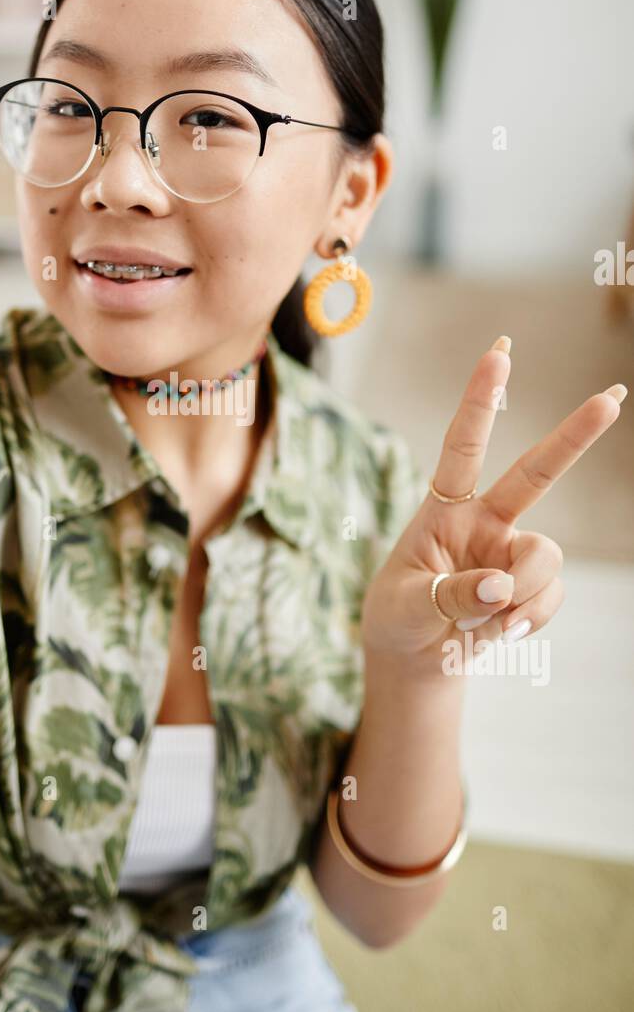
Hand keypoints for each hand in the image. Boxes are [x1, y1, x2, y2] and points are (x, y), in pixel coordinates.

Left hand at [360, 336, 626, 666]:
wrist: (415, 658)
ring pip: (544, 557)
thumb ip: (451, 594)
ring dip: (521, 594)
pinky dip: (526, 619)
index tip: (500, 353)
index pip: (463, 446)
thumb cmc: (399, 616)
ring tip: (487, 622)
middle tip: (613, 397)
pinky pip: (548, 597)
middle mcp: (485, 520)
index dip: (481, 401)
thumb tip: (500, 588)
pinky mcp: (531, 587)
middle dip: (575, 435)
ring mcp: (512, 552)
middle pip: (536, 472)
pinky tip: (500, 634)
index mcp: (444, 507)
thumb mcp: (408, 605)